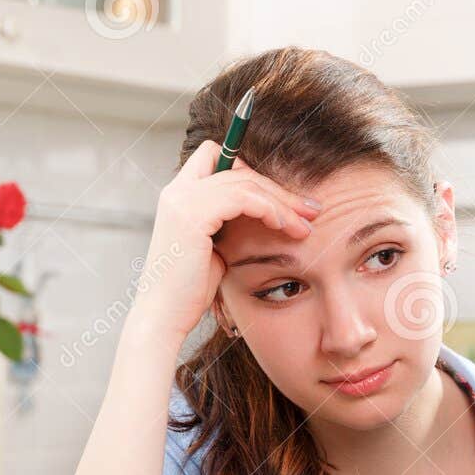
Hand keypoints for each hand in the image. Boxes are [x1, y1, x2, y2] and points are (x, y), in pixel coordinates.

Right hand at [129, 140, 321, 340]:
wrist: (164, 317)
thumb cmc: (189, 291)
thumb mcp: (213, 248)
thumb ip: (228, 223)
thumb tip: (261, 213)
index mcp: (178, 195)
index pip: (216, 157)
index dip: (250, 173)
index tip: (282, 200)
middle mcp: (177, 191)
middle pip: (239, 170)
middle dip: (278, 189)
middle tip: (310, 209)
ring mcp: (182, 200)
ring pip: (246, 182)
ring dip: (282, 202)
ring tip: (306, 225)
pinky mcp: (193, 214)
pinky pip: (243, 198)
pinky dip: (270, 210)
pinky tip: (285, 228)